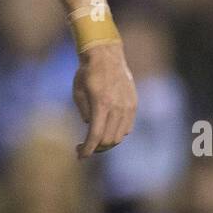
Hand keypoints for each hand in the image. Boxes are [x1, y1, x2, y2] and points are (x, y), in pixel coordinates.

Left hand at [72, 40, 136, 158]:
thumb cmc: (87, 73)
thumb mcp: (77, 93)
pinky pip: (127, 128)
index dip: (87, 149)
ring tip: (94, 139)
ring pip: (119, 136)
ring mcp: (128, 106)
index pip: (96, 135)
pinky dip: (117, 133)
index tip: (80, 156)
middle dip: (94, 147)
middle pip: (108, 140)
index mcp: (101, 104)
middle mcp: (117, 106)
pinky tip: (107, 129)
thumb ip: (84, 113)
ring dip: (106, 142)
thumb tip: (90, 128)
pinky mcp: (134, 104)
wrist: (106, 55)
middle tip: (83, 146)